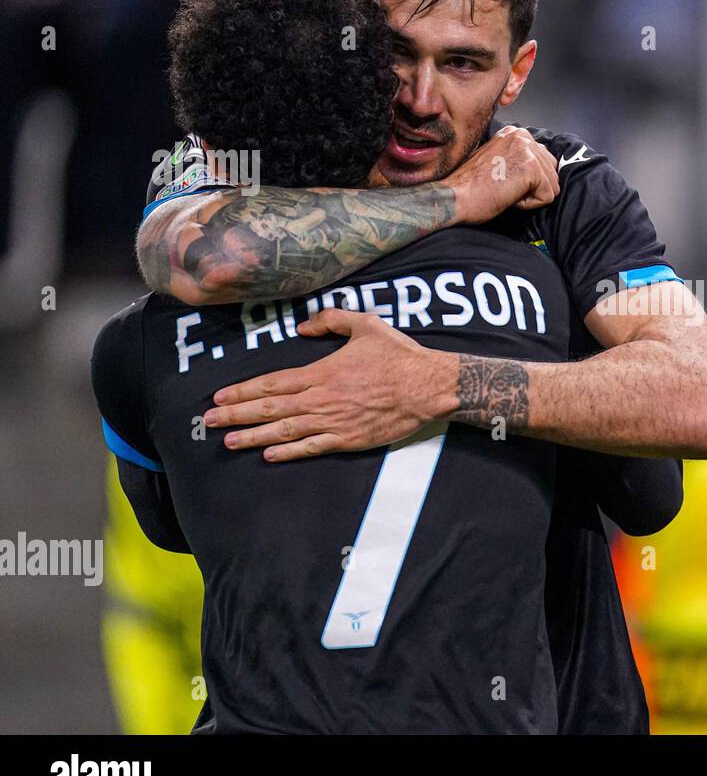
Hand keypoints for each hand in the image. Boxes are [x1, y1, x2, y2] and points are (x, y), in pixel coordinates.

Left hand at [203, 309, 458, 461]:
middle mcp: (322, 398)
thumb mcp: (366, 324)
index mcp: (323, 371)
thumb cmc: (398, 355)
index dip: (243, 391)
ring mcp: (334, 421)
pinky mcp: (349, 439)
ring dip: (254, 436)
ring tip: (229, 441)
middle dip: (236, 416)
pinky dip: (288, 452)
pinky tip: (268, 455)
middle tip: (209, 422)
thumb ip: (331, 320)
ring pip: (285, 431)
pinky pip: (312, 447)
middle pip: (270, 408)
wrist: (428, 386)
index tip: (220, 397)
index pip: (273, 383)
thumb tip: (304, 327)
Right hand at [442, 125, 558, 223]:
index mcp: (515, 133)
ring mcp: (527, 150)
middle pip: (552, 172)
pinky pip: (548, 196)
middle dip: (532, 187)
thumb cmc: (471, 186)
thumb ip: (520, 159)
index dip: (527, 180)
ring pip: (552, 185)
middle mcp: (523, 135)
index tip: (502, 180)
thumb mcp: (499, 161)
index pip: (545, 160)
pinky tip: (508, 196)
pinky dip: (529, 204)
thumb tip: (543, 170)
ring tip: (505, 190)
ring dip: (530, 196)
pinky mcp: (531, 168)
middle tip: (503, 187)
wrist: (454, 197)